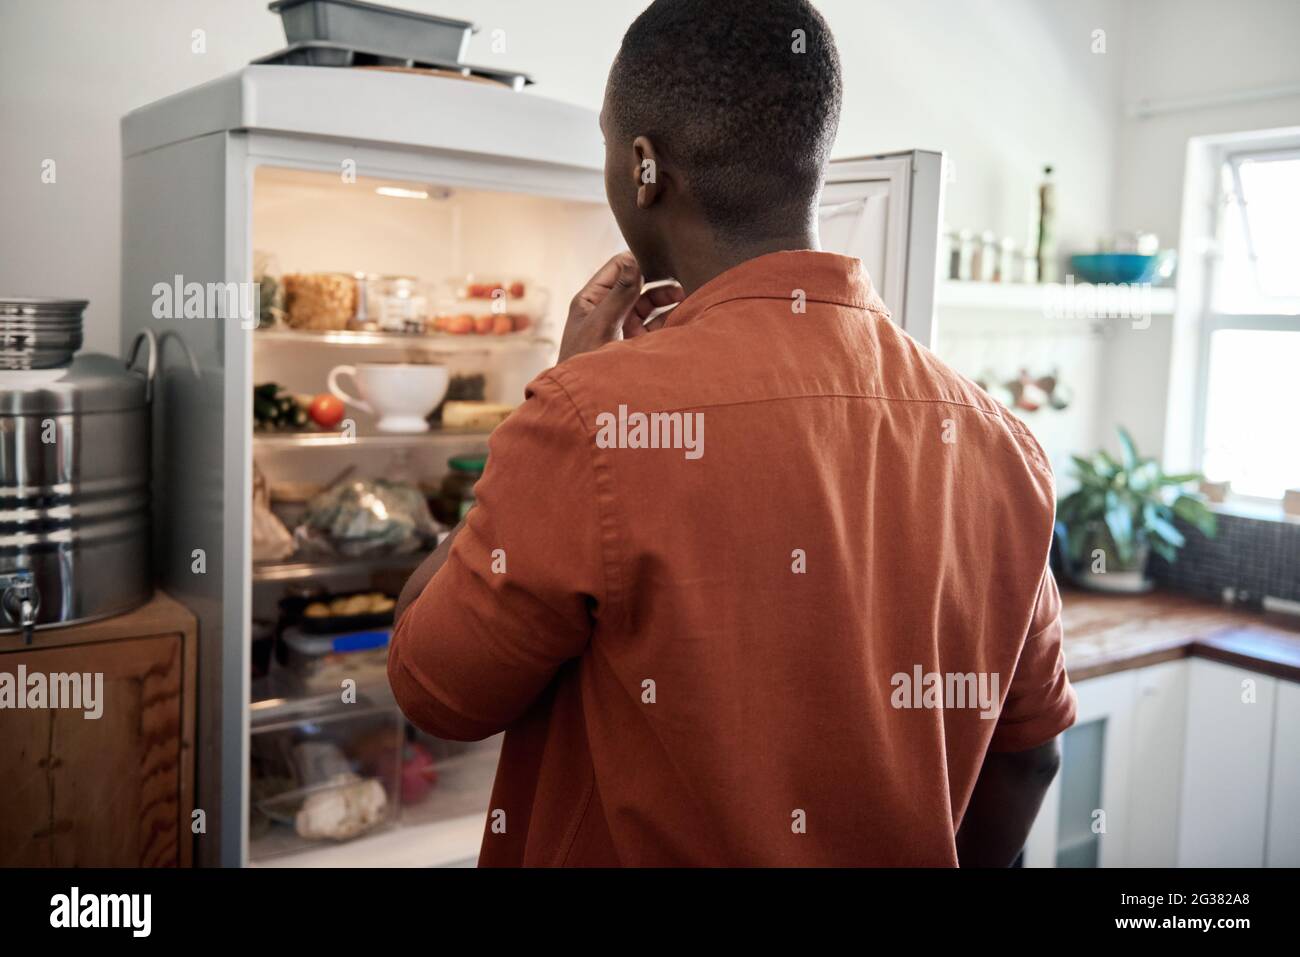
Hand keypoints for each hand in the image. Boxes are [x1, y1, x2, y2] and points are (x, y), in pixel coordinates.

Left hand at [558, 252, 683, 362]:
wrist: (586, 406)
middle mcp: (607, 310)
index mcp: (591, 299)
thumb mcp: (602, 324)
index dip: (639, 261)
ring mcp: (622, 327)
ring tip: (685, 296)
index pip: (618, 267)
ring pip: (649, 305)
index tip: (662, 260)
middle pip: (638, 285)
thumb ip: (620, 294)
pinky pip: (656, 325)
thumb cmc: (585, 363)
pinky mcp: (635, 345)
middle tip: (680, 279)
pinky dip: (670, 319)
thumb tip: (633, 259)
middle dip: (659, 280)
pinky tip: (684, 314)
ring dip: (667, 299)